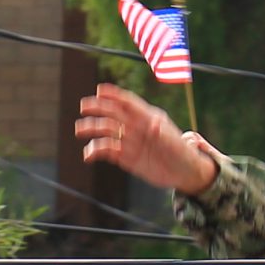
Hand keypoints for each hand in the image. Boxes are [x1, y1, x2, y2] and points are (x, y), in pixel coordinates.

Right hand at [74, 83, 218, 193]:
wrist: (184, 174)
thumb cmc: (183, 153)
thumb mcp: (175, 142)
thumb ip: (162, 133)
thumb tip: (153, 126)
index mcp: (149, 118)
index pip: (129, 103)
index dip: (115, 95)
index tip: (100, 90)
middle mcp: (137, 128)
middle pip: (115, 114)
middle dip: (99, 109)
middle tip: (84, 107)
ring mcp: (130, 142)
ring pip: (108, 132)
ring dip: (94, 129)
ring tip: (80, 129)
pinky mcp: (126, 157)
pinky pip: (108, 151)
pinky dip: (96, 151)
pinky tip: (88, 154)